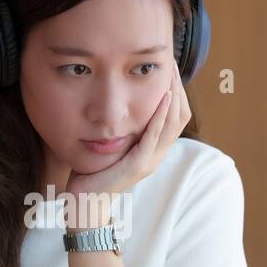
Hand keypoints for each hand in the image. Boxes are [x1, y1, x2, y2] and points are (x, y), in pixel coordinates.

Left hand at [64, 60, 191, 223]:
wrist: (86, 202)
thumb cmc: (95, 173)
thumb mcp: (113, 145)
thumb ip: (122, 129)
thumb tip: (119, 105)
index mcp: (153, 150)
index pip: (176, 117)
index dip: (178, 93)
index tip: (170, 70)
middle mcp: (157, 155)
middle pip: (180, 117)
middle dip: (179, 89)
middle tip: (172, 64)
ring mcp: (150, 160)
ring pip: (173, 124)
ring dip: (174, 96)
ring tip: (171, 74)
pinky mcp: (139, 164)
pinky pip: (155, 136)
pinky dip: (161, 115)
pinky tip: (162, 97)